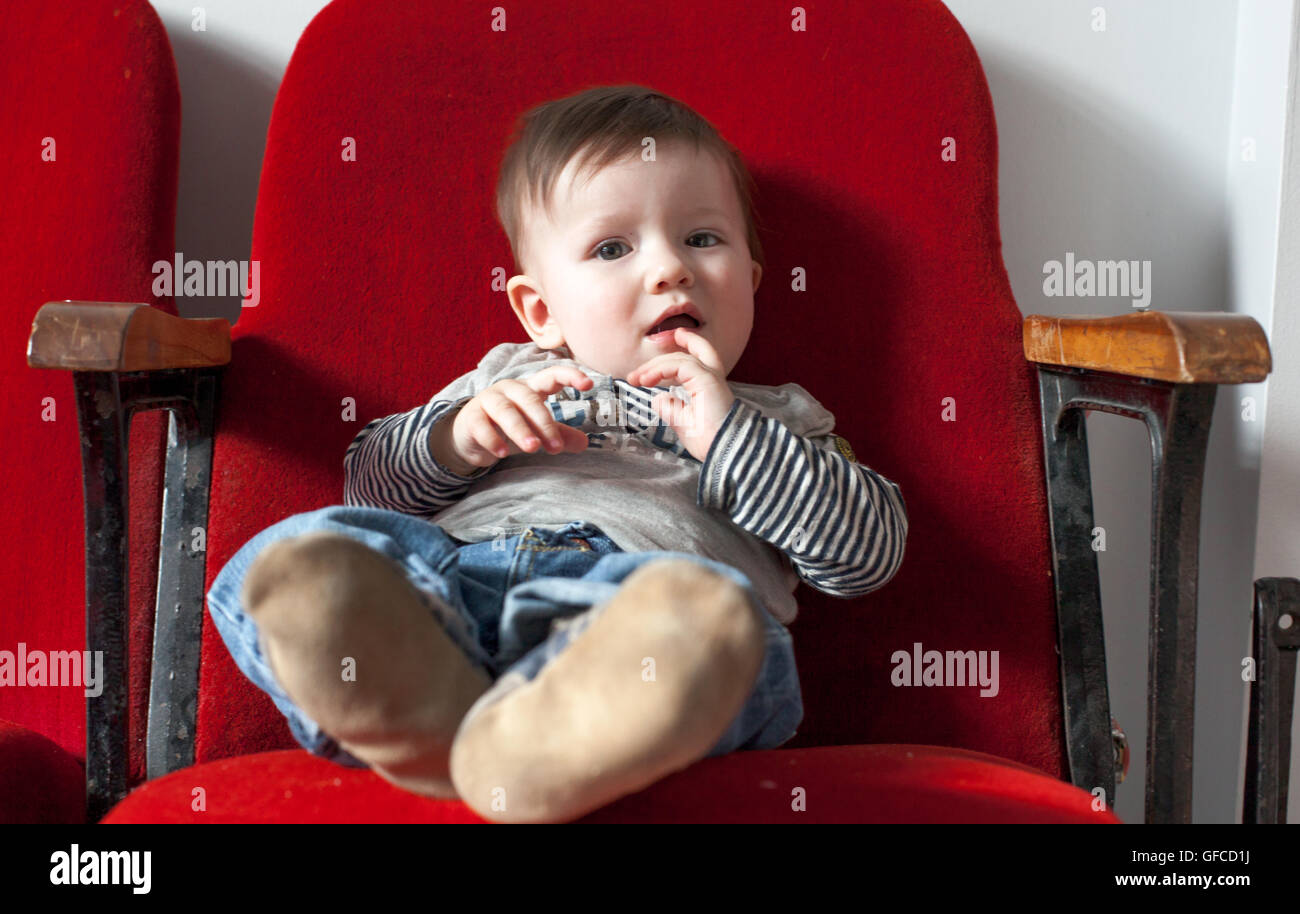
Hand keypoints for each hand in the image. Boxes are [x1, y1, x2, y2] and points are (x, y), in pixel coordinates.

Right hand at [447, 366, 593, 470]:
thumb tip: (585, 443)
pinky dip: (493, 439)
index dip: (570, 376)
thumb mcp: (536, 430)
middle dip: (544, 423)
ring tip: (533, 448)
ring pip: (506, 412)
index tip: (589, 385)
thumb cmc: (508, 427)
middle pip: (529, 400)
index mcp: (530, 388)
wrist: (470, 435)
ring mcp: (488, 401)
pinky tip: (502, 453)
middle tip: (556, 448)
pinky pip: (482, 426)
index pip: (552, 375)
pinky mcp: (471, 417)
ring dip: (521, 430)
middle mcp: (509, 389)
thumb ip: (559, 434)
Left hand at [626, 327, 735, 461]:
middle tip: (635, 374)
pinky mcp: (706, 379)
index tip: (645, 374)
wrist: (722, 450)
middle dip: (658, 358)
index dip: (667, 362)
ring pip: (679, 358)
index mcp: (708, 386)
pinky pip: (679, 364)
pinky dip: (660, 369)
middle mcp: (711, 377)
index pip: (690, 362)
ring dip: (654, 366)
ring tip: (636, 378)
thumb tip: (658, 398)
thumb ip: (670, 407)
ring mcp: (710, 376)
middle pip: (686, 353)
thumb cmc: (707, 440)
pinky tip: (646, 379)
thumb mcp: (680, 421)